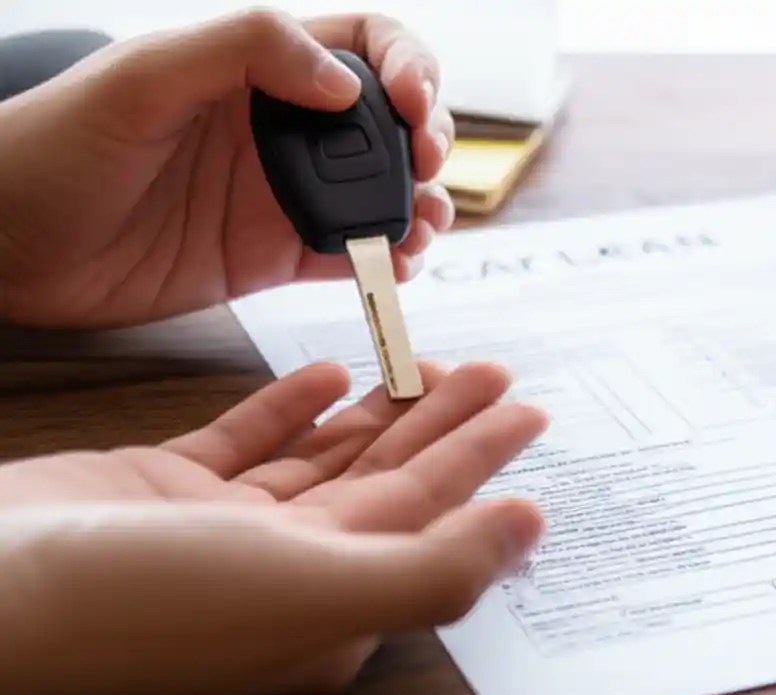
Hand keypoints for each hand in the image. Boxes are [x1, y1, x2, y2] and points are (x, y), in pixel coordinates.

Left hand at [0, 9, 455, 327]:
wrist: (5, 243)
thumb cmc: (53, 146)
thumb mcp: (145, 78)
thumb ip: (246, 52)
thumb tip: (347, 83)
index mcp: (256, 68)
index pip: (361, 44)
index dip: (407, 66)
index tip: (412, 106)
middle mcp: (279, 128)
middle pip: (387, 123)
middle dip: (427, 141)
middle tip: (426, 168)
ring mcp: (279, 194)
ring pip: (379, 192)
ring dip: (421, 205)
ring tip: (425, 226)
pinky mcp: (270, 257)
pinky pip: (348, 255)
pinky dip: (387, 260)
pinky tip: (396, 264)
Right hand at [0, 361, 544, 694]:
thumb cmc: (145, 605)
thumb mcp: (314, 592)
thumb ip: (431, 565)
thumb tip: (531, 528)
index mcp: (332, 602)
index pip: (429, 514)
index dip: (483, 458)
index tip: (530, 407)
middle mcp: (284, 571)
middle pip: (386, 481)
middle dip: (442, 421)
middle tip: (493, 366)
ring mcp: (219, 532)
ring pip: (323, 459)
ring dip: (378, 410)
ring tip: (423, 356)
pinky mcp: (162, 492)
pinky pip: (245, 443)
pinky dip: (287, 408)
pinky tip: (324, 372)